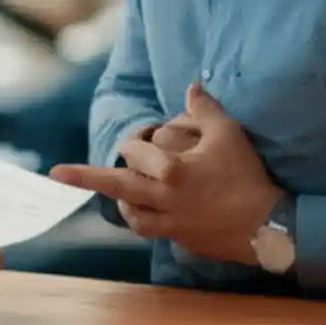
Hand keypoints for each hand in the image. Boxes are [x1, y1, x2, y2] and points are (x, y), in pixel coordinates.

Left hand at [51, 83, 282, 265]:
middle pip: (115, 186)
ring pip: (130, 214)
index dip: (135, 142)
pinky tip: (139, 212)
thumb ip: (205, 108)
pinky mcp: (179, 239)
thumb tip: (191, 85)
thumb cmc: (247, 176)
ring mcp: (169, 222)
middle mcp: (163, 198)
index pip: (134, 151)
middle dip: (84, 176)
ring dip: (120, 201)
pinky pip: (150, 231)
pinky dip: (141, 220)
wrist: (269, 227)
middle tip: (55, 173)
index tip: (144, 137)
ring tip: (111, 192)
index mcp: (171, 171)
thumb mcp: (228, 135)